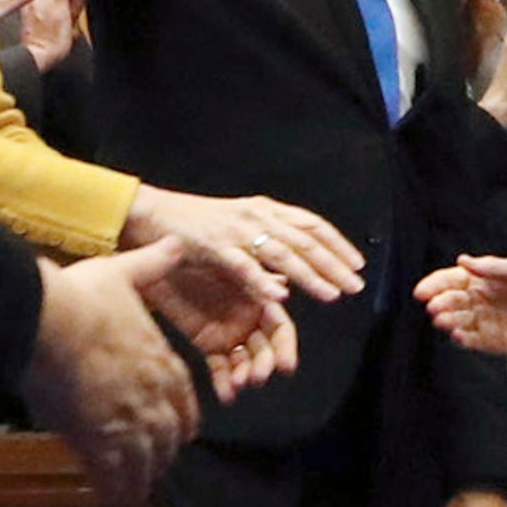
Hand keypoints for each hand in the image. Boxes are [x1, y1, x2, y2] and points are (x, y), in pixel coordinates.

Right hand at [21, 247, 211, 502]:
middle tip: (152, 463)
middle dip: (162, 452)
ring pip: (146, 462)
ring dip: (142, 475)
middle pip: (170, 439)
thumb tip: (177, 243)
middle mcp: (154, 398)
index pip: (186, 405)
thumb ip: (154, 263)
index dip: (180, 421)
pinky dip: (118, 489)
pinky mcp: (97, 440)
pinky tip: (115, 498)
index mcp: (164, 363)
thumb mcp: (124, 272)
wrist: (47, 319)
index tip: (177, 432)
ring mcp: (128, 422)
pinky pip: (115, 476)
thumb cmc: (83, 295)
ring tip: (136, 487)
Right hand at [120, 183, 365, 306]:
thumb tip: (290, 276)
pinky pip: (243, 267)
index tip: (358, 264)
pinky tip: (280, 297)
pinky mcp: (212, 246)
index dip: (337, 244)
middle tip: (356, 285)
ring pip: (281, 253)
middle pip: (304, 240)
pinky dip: (262, 281)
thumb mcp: (237, 228)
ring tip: (332, 294)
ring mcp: (235, 230)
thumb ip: (264, 245)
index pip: (310, 224)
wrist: (149, 214)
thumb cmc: (193, 226)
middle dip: (334, 264)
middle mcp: (255, 216)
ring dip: (310, 275)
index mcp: (263, 209)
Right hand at [420, 253, 506, 357]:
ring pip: (457, 322)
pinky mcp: (493, 342)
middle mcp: (481, 301)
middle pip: (450, 302)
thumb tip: (464, 260)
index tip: (422, 290)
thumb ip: (492, 266)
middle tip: (435, 306)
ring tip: (444, 320)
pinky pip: (472, 342)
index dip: (435, 284)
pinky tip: (458, 336)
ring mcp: (485, 322)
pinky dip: (462, 340)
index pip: (451, 280)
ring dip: (447, 322)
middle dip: (439, 304)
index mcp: (483, 280)